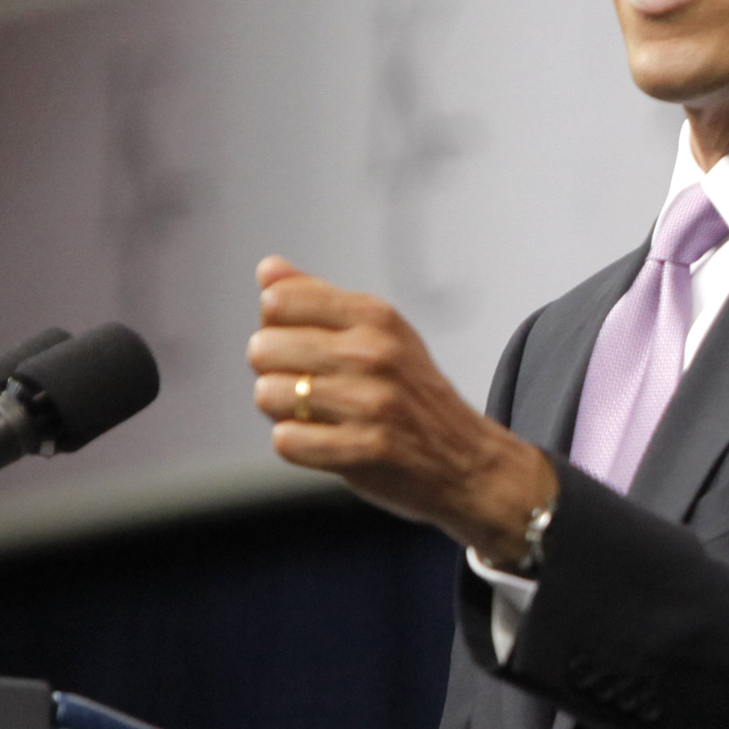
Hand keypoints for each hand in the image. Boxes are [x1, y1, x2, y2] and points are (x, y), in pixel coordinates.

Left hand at [248, 256, 555, 561]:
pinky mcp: (364, 450)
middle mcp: (374, 353)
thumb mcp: (379, 332)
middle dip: (273, 371)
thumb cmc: (410, 392)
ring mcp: (371, 403)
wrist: (465, 459)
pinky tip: (326, 441)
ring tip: (317, 414)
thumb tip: (267, 268)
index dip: (276, 326)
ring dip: (282, 411)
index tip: (302, 343)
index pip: (278, 300)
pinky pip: (285, 441)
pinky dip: (297, 445)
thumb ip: (318, 298)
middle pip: (262, 348)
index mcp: (376, 316)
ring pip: (267, 394)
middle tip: (309, 385)